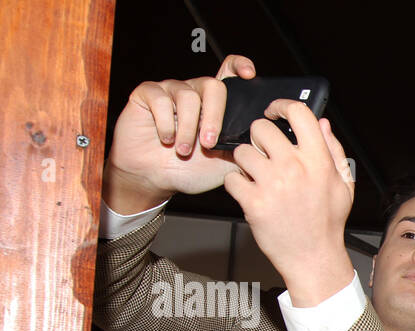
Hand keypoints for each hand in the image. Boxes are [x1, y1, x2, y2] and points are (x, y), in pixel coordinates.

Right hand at [104, 54, 255, 214]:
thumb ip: (245, 150)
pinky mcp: (147, 93)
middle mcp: (195, 91)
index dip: (239, 66)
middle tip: (209, 144)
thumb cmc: (192, 170)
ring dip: (188, 129)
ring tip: (184, 151)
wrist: (157, 179)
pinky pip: (160, 99)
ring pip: (188, 96)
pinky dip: (166, 124)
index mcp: (216, 104)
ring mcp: (171, 90)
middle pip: (213, 86)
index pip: (229, 72)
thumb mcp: (226, 164)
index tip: (249, 75)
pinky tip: (166, 139)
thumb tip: (266, 143)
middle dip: (214, 117)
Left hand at [223, 102, 354, 306]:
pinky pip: (232, 179)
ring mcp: (272, 185)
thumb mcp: (343, 185)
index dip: (282, 106)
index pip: (298, 113)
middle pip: (260, 128)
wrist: (314, 258)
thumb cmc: (327, 223)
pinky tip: (250, 194)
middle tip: (263, 153)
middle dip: (258, 138)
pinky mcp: (254, 203)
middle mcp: (295, 168)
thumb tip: (322, 122)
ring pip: (242, 152)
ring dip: (245, 163)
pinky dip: (237, 186)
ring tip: (256, 177)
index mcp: (318, 161)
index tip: (274, 111)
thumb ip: (333, 151)